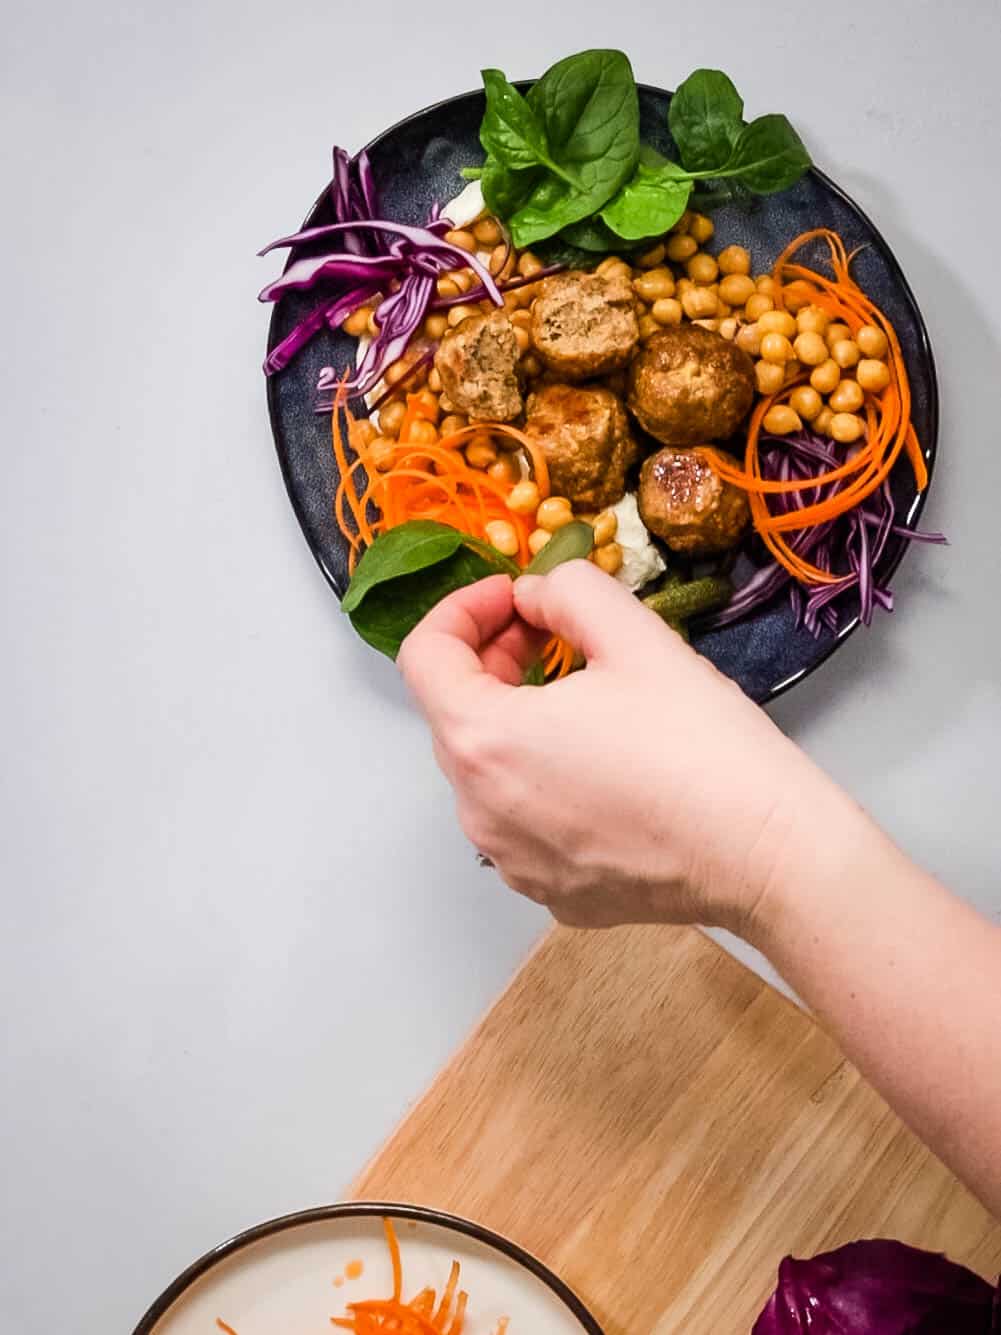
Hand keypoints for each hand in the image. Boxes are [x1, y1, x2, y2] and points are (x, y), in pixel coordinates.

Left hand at [398, 561, 835, 930]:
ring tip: (587, 703)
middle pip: (454, 714)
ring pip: (489, 771)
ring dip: (518, 723)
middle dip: (494, 662)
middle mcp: (478, 810)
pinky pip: (524, 822)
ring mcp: (510, 861)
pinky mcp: (549, 894)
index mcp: (482, 740)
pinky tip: (607, 770)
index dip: (464, 609)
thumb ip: (566, 591)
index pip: (424, 657)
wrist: (767, 854)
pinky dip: (545, 783)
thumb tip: (532, 597)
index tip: (514, 597)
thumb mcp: (634, 635)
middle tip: (553, 636)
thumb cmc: (700, 743)